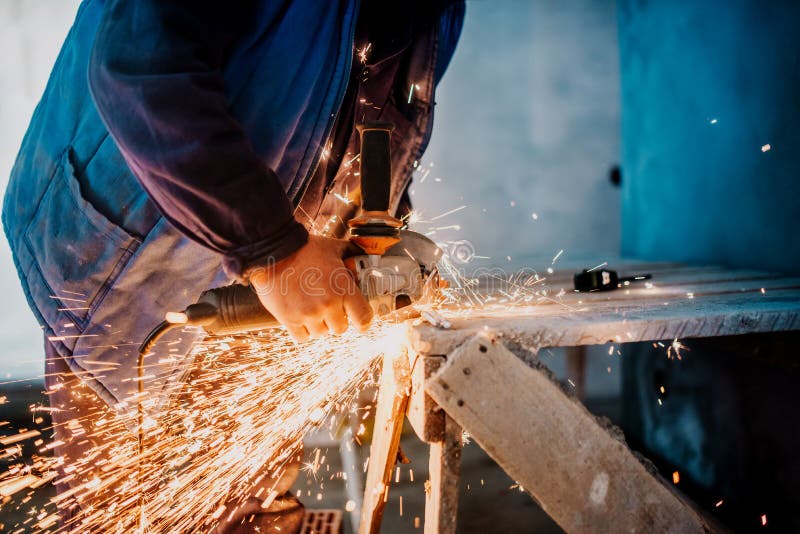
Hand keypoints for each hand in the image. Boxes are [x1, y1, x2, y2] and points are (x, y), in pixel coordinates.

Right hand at [248, 235, 372, 341]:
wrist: (273, 251)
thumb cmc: (304, 248)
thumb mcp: (333, 248)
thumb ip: (351, 255)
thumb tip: (363, 257)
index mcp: (343, 288)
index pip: (363, 318)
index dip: (363, 322)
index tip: (360, 322)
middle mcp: (328, 305)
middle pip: (340, 329)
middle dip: (337, 319)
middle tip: (329, 308)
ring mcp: (308, 314)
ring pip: (321, 333)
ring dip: (319, 324)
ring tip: (312, 309)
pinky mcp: (289, 320)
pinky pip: (302, 337)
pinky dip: (303, 330)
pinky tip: (301, 317)